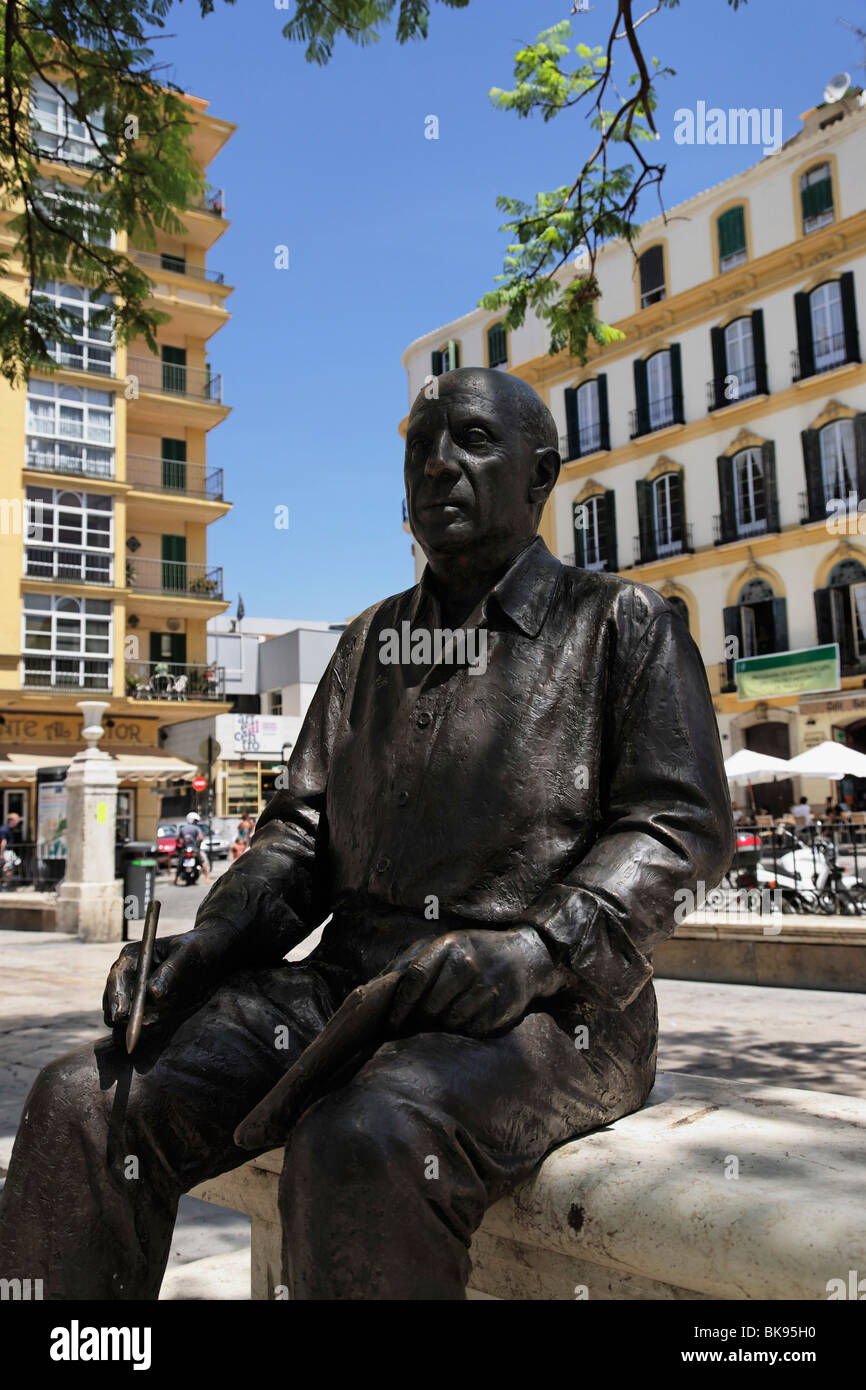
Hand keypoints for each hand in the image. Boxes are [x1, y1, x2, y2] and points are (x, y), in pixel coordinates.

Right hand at [102, 922, 234, 1031]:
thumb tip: (153, 994)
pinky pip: (142, 1026)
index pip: (115, 979)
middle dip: (125, 1018)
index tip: (121, 1016)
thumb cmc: (197, 947)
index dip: (115, 998)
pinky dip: (152, 1028)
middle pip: (113, 1004)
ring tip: (169, 1015)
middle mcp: (128, 978)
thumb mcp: (186, 952)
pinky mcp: (147, 1011)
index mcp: (132, 958)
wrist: (211, 957)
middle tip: (144, 1027)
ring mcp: (135, 996)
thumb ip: (170, 971)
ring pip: (126, 1020)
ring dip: (141, 1024)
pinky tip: (171, 1019)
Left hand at [386, 926, 567, 1037]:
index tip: (391, 1022)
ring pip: (451, 1021)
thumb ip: (410, 963)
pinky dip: (465, 1028)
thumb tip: (374, 986)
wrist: (526, 956)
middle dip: (422, 1018)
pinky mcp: (502, 1007)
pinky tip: (469, 1017)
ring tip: (448, 1016)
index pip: (416, 977)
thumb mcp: (445, 946)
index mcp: (449, 945)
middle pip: (431, 1005)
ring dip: (445, 1024)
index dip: (400, 1004)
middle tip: (421, 1022)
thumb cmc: (474, 952)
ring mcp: (487, 985)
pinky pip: (472, 1029)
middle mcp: (468, 963)